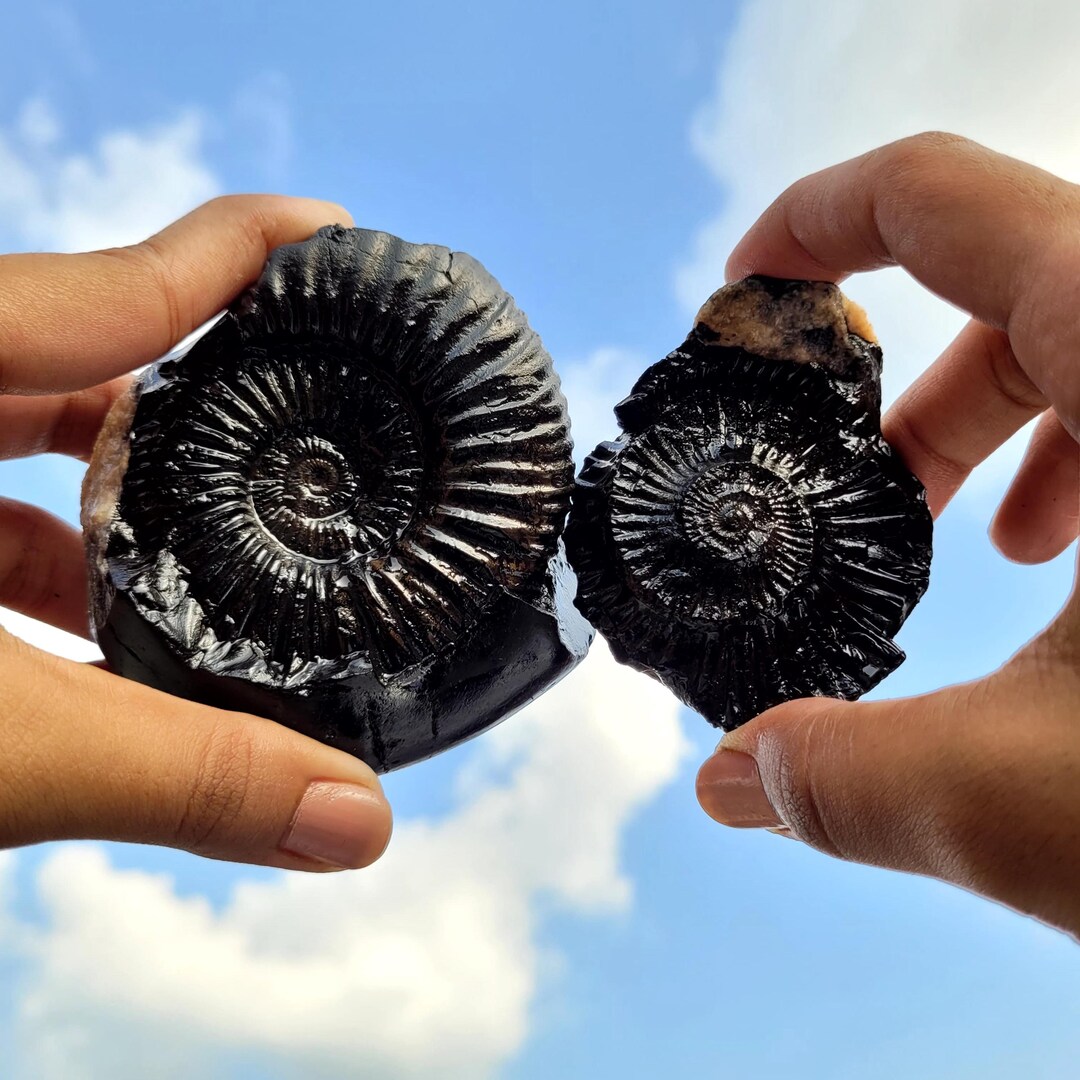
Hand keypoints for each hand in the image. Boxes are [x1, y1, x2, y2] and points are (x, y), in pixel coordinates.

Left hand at [0, 196, 391, 870]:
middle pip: (65, 353)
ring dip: (112, 494)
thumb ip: (179, 773)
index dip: (234, 250)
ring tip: (215, 545)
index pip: (102, 282)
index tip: (336, 230)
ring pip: (6, 434)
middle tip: (298, 417)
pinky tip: (94, 617)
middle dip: (190, 391)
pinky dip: (37, 548)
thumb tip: (357, 818)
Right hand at [695, 133, 1079, 937]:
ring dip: (1017, 421)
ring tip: (981, 539)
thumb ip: (852, 783)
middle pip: (1022, 269)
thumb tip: (731, 783)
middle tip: (863, 487)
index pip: (946, 197)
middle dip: (916, 381)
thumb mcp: (1047, 800)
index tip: (748, 286)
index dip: (818, 222)